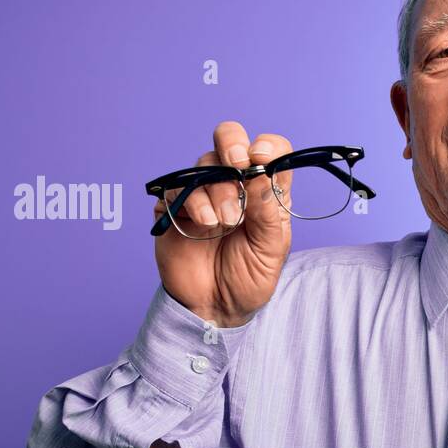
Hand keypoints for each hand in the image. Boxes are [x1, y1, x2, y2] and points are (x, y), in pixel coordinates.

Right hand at [153, 121, 294, 327]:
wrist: (216, 308)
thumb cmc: (249, 279)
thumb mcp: (271, 248)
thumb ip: (268, 210)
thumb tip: (260, 171)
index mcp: (265, 191)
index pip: (270, 149)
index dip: (268, 147)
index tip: (262, 159)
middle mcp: (235, 185)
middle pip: (230, 139)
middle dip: (232, 144)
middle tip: (238, 164)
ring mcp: (204, 193)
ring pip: (204, 164)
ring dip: (217, 189)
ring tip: (224, 223)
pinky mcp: (176, 206)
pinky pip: (177, 186)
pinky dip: (191, 200)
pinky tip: (203, 225)